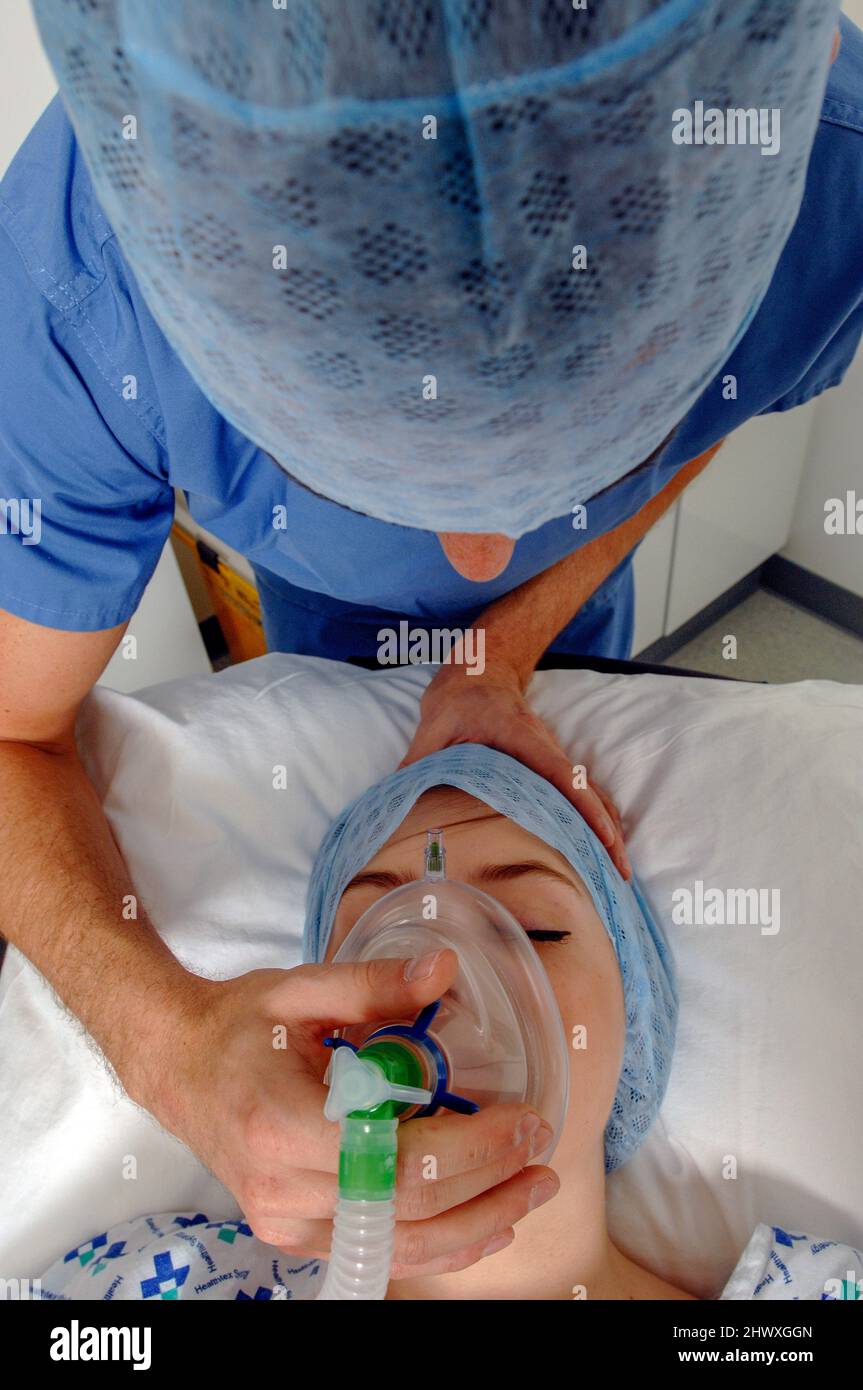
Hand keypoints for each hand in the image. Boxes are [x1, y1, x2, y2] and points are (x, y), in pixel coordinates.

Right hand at [132, 954, 558, 1277]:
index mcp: (282, 1124)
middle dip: (489, 1186)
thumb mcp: (303, 988)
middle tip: (545, 1156)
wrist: (177, 1065)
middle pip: (408, 1208)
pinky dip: (438, 1245)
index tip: (526, 1120)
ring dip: (475, 1225)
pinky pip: (378, 1251)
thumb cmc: (240, 1025)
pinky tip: (484, 1223)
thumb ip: (376, 984)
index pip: (398, 1156)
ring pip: (399, 1246)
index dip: (474, 1147)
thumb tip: (446, 967)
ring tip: (532, 1191)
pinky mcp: (294, 1234)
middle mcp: (282, 1188)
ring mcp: (285, 1222)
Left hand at [399, 663, 630, 879]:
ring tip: (617, 873)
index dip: (585, 808)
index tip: (605, 837)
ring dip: (609, 830)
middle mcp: (548, 748)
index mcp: (523, 738)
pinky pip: (582, 793)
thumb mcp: (433, 725)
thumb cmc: (459, 696)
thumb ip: (417, 762)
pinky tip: (601, 849)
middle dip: (609, 834)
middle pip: (589, 793)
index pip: (562, 775)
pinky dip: (597, 819)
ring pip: (592, 794)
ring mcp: (554, 756)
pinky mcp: (552, 764)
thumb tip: (393, 800)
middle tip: (621, 875)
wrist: (481, 666)